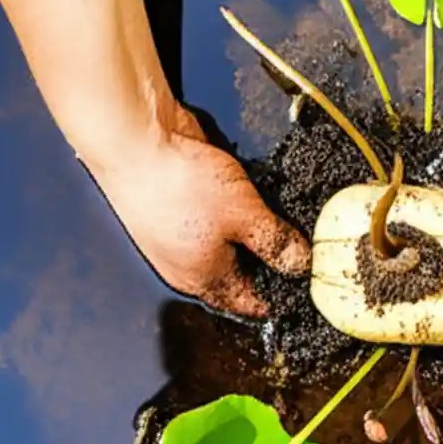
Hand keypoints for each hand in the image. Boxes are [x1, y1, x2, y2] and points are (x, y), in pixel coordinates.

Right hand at [87, 105, 310, 317]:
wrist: (133, 140)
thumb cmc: (182, 184)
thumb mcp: (244, 215)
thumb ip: (275, 243)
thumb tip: (301, 266)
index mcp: (203, 279)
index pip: (250, 303)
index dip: (281, 295)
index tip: (309, 281)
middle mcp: (186, 263)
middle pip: (237, 273)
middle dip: (268, 259)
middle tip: (303, 242)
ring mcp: (178, 233)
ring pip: (224, 243)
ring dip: (249, 230)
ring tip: (278, 213)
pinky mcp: (175, 204)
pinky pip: (211, 216)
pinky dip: (230, 209)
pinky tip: (247, 191)